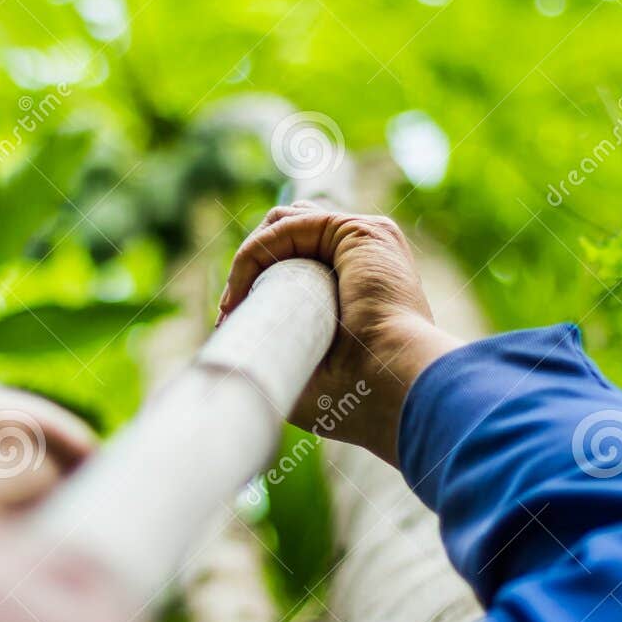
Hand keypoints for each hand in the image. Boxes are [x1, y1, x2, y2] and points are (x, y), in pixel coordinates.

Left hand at [218, 203, 462, 463]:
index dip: (256, 279)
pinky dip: (256, 252)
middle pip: (286, 233)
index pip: (297, 256)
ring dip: (248, 258)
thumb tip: (230, 344)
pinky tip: (242, 289)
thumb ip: (276, 352)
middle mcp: (366, 258)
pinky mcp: (358, 231)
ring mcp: (365, 241)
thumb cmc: (355, 397)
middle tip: (229, 310)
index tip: (230, 319)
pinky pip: (288, 225)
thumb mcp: (305, 373)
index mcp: (361, 287)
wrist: (392, 387)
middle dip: (249, 265)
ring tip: (235, 302)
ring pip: (283, 223)